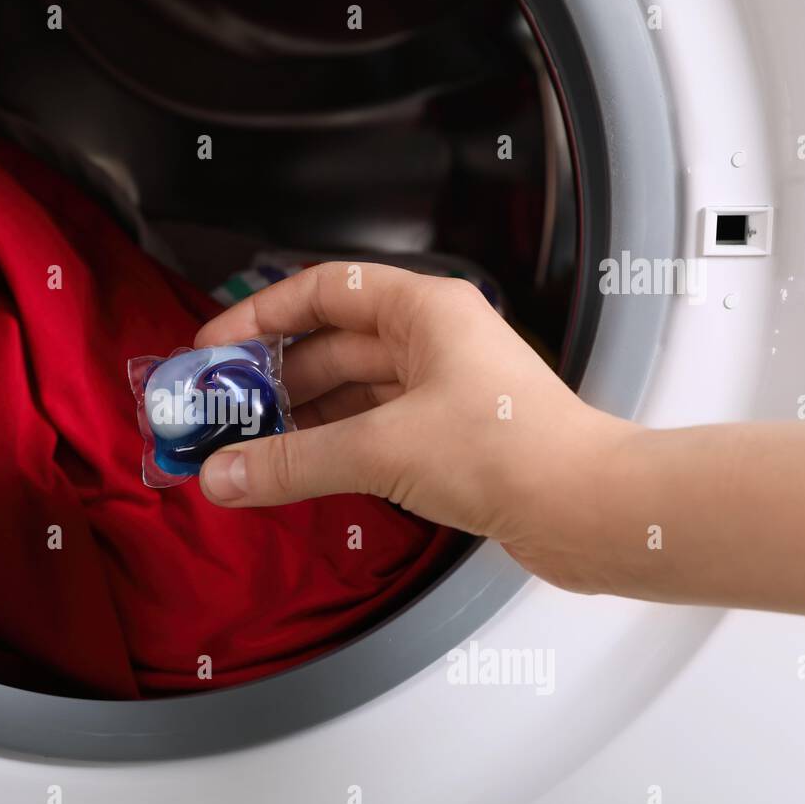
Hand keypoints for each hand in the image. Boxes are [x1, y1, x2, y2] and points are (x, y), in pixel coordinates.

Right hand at [194, 262, 636, 590]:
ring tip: (247, 445)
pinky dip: (331, 445)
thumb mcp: (381, 449)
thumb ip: (292, 461)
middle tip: (220, 411)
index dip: (261, 314)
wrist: (589, 512)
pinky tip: (296, 469)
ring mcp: (442, 390)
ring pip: (350, 390)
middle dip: (272, 377)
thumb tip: (223, 474)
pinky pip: (371, 429)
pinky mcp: (448, 438)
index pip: (322, 290)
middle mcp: (433, 341)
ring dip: (299, 417)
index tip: (215, 349)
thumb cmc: (513, 452)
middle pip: (330, 343)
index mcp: (424, 310)